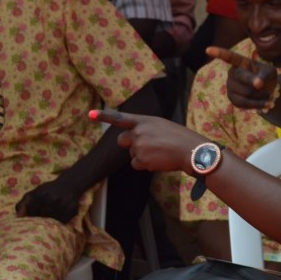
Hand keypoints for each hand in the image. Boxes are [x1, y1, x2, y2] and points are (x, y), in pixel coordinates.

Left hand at [16, 177, 82, 221]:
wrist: (69, 184)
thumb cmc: (49, 189)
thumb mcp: (34, 192)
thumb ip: (23, 203)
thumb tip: (18, 217)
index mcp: (41, 194)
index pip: (32, 211)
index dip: (31, 214)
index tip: (33, 214)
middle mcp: (53, 199)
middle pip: (43, 216)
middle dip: (40, 218)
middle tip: (41, 218)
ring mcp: (63, 204)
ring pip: (53, 219)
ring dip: (50, 221)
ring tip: (49, 218)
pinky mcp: (72, 208)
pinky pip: (63, 220)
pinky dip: (59, 221)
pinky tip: (57, 218)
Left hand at [91, 109, 207, 174]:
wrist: (190, 151)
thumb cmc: (181, 138)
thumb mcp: (163, 126)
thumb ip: (147, 129)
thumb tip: (137, 139)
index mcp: (145, 121)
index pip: (120, 118)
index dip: (104, 116)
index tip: (90, 114)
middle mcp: (139, 132)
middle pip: (122, 140)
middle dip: (130, 144)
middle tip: (147, 147)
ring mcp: (139, 146)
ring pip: (132, 154)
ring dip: (142, 156)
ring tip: (160, 154)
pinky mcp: (141, 159)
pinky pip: (136, 164)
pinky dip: (145, 165)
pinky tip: (158, 161)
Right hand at [207, 46, 278, 111]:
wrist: (267, 91)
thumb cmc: (267, 77)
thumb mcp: (270, 72)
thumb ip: (264, 75)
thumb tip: (257, 84)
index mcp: (241, 62)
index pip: (230, 57)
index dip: (219, 53)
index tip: (208, 49)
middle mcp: (232, 73)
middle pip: (243, 79)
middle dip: (258, 84)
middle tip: (266, 86)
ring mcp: (230, 86)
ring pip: (245, 93)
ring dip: (260, 96)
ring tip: (268, 95)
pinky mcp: (232, 99)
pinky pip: (244, 104)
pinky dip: (258, 105)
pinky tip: (267, 104)